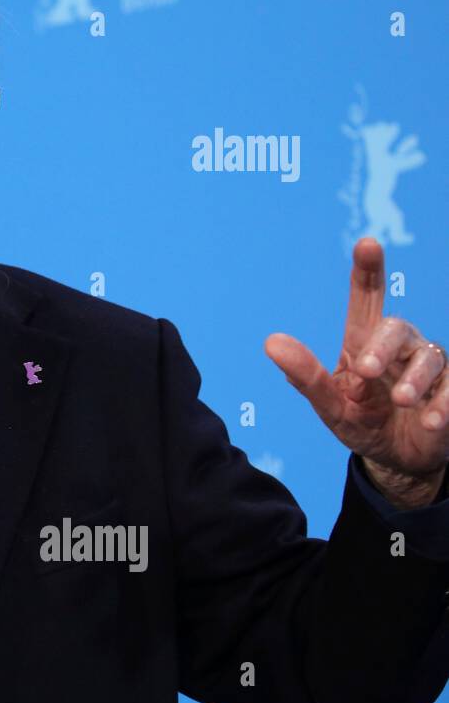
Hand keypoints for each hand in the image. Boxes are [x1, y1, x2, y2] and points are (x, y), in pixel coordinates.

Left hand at [265, 238, 448, 508]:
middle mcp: (399, 348)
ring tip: (400, 400)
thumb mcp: (329, 405)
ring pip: (430, 354)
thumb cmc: (360, 422)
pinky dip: (444, 403)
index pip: (367, 301)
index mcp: (364, 344)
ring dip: (414, 378)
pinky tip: (431, 420)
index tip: (367, 243)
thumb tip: (271, 342)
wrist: (395, 459)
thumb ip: (305, 376)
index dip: (367, 272)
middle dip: (382, 347)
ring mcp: (428, 368)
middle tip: (365, 372)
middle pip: (396, 327)